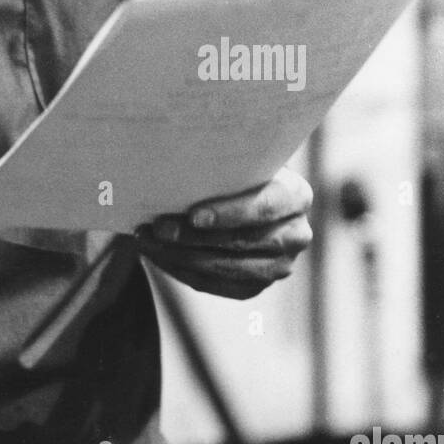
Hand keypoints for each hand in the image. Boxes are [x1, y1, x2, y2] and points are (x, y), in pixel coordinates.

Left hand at [134, 167, 312, 299]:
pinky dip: (181, 269)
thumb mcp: (239, 158)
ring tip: (147, 240)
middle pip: (240, 242)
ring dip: (180, 255)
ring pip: (224, 267)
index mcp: (296, 195)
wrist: (246, 192)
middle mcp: (296, 234)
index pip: (264, 207)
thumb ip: (222, 163)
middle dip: (192, 237)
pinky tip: (158, 254)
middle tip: (157, 228)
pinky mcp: (256, 286)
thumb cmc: (236, 168)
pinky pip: (215, 284)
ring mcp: (279, 266)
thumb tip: (173, 158)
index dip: (229, 214)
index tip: (193, 215)